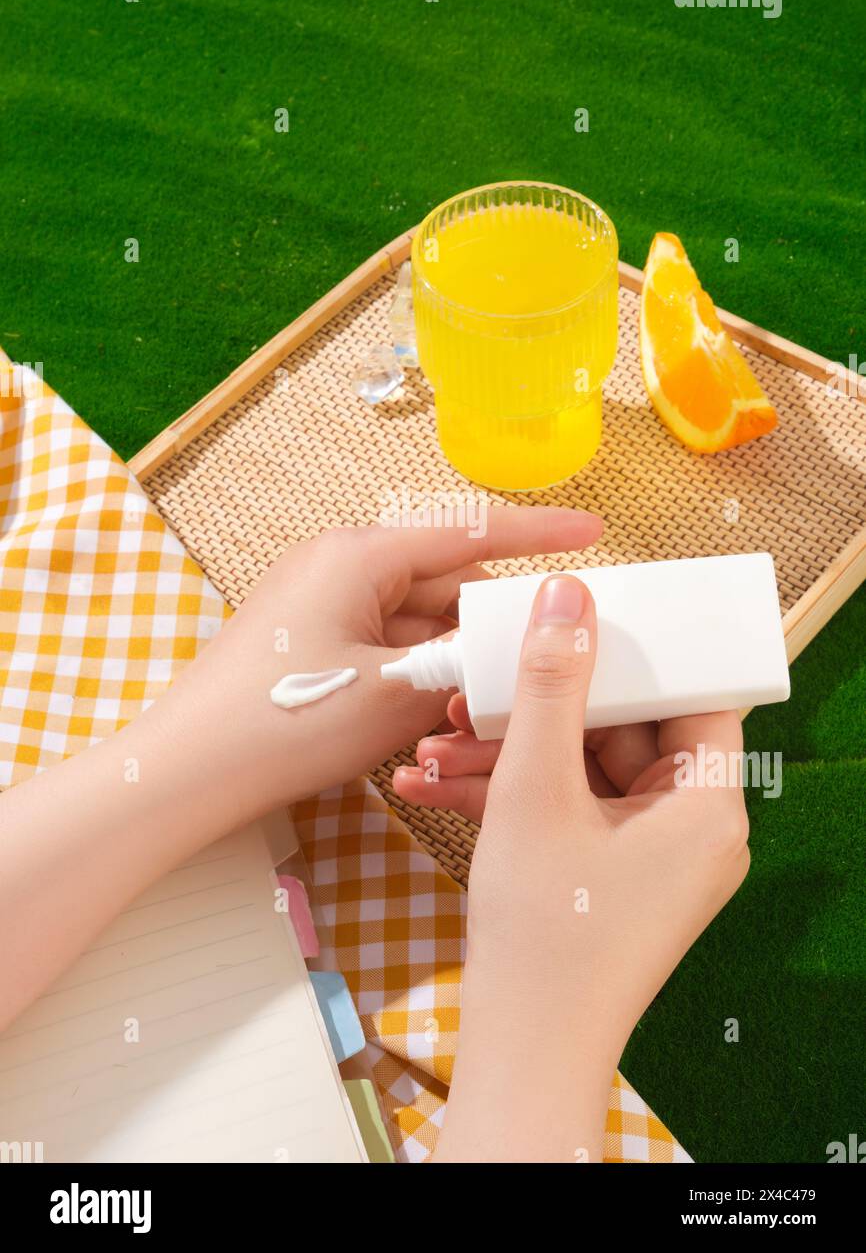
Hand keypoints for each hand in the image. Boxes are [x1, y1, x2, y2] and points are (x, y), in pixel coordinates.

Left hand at [160, 508, 602, 815]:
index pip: (466, 531)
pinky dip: (419, 669)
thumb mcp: (393, 695)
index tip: (593, 530)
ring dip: (455, 652)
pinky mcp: (311, 640)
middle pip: (443, 578)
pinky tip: (446, 708)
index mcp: (358, 555)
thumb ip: (461, 665)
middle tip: (550, 646)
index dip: (538, 532)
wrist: (186, 773)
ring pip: (416, 617)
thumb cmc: (283, 723)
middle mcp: (338, 565)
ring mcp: (321, 603)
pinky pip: (386, 641)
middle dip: (493, 617)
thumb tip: (507, 652)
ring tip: (501, 693)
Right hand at [428, 574, 748, 1162]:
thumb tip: (568, 595)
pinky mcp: (601, 877)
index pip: (690, 697)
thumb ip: (550, 685)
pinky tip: (425, 785)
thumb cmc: (545, 933)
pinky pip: (560, 813)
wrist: (518, 1056)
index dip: (637, 654)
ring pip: (577, 772)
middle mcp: (687, 829)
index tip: (581, 619)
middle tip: (474, 683)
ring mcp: (643, 857)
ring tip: (429, 743)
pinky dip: (503, 798)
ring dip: (502, 755)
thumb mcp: (537, 788)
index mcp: (705, 804)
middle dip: (536, 709)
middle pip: (620, 731)